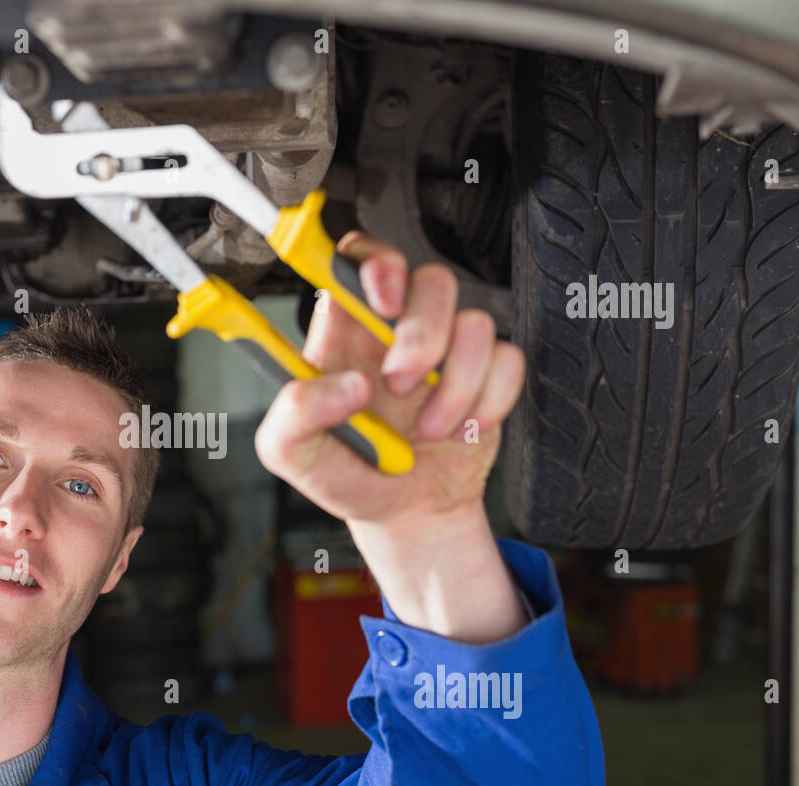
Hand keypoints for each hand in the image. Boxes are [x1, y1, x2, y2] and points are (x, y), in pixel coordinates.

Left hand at [254, 230, 524, 526]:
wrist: (406, 513)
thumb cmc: (345, 473)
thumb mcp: (290, 454)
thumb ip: (295, 414)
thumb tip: (347, 386)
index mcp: (344, 332)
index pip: (358, 259)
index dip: (376, 263)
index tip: (383, 300)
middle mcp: (396, 330)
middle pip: (429, 281)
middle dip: (421, 336)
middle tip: (400, 384)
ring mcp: (446, 348)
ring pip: (476, 322)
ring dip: (456, 386)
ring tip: (431, 428)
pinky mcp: (487, 373)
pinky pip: (508, 359)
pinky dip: (489, 402)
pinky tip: (462, 429)